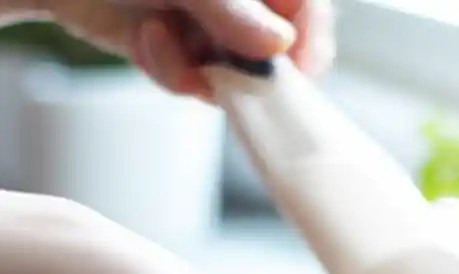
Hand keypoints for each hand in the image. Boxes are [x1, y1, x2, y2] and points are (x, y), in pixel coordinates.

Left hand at [40, 0, 334, 97]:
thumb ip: (229, 7)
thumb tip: (278, 45)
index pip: (309, 7)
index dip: (311, 38)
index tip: (297, 69)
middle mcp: (241, 2)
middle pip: (280, 47)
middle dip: (246, 64)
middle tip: (223, 70)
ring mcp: (211, 25)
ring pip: (237, 73)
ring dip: (198, 66)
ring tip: (159, 36)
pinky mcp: (180, 51)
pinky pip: (197, 81)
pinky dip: (172, 71)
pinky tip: (147, 40)